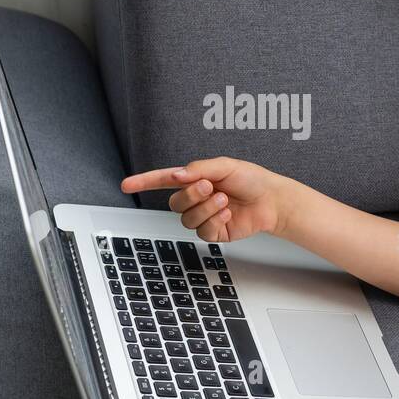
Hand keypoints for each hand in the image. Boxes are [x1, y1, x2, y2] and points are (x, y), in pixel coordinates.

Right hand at [120, 156, 287, 242]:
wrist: (272, 200)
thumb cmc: (251, 179)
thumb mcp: (224, 165)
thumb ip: (197, 169)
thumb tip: (175, 176)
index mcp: (194, 180)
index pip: (163, 181)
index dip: (144, 183)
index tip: (126, 185)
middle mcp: (196, 199)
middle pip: (174, 203)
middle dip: (191, 195)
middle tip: (211, 187)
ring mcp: (204, 217)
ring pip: (187, 219)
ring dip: (206, 208)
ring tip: (224, 200)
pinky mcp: (214, 233)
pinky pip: (202, 232)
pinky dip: (215, 222)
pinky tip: (228, 215)